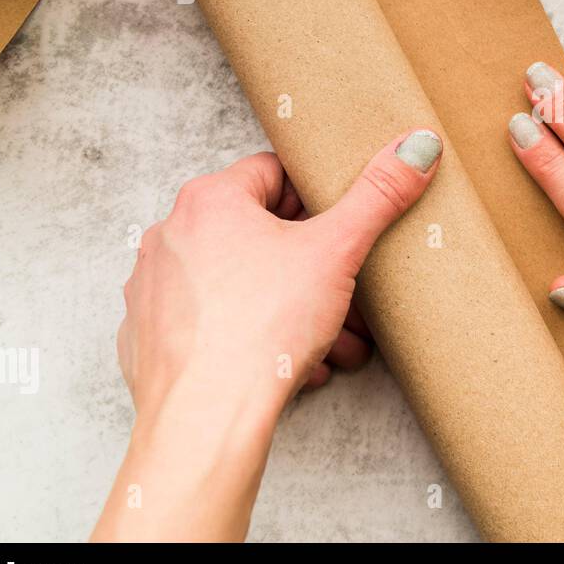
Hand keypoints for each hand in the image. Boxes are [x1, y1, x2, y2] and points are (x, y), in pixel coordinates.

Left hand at [95, 129, 441, 540]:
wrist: (207, 417)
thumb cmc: (263, 328)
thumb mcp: (337, 251)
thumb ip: (379, 194)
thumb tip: (415, 145)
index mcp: (209, 199)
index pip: (274, 174)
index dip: (316, 202)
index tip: (339, 232)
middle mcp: (171, 234)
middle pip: (257, 234)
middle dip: (310, 267)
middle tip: (345, 295)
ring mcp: (152, 287)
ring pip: (236, 283)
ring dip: (286, 306)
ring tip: (328, 340)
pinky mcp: (147, 336)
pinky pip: (209, 324)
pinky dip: (248, 336)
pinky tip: (286, 363)